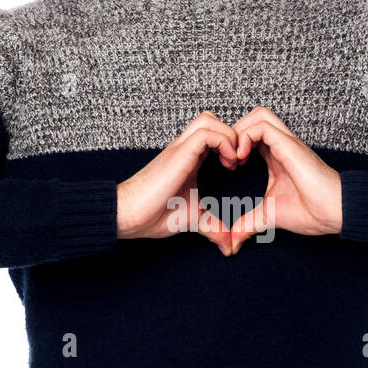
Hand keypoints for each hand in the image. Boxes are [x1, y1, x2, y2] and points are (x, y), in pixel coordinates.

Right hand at [116, 111, 239, 255]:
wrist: (129, 214)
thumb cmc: (154, 214)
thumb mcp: (193, 219)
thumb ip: (213, 228)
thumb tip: (229, 247)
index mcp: (189, 159)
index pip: (213, 134)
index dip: (231, 145)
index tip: (237, 168)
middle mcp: (185, 148)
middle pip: (211, 120)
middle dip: (232, 135)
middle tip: (238, 162)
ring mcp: (181, 148)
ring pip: (210, 120)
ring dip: (229, 137)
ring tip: (233, 162)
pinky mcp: (180, 152)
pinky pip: (207, 133)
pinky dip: (224, 143)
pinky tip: (227, 165)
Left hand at [228, 107, 341, 253]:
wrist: (334, 213)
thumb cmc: (311, 211)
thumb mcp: (269, 216)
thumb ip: (249, 223)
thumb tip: (233, 242)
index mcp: (276, 156)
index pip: (251, 134)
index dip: (234, 144)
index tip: (228, 167)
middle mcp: (281, 145)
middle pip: (254, 118)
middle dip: (235, 133)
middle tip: (228, 159)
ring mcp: (286, 143)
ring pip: (258, 115)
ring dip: (240, 131)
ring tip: (235, 157)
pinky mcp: (289, 145)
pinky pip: (262, 126)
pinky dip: (246, 137)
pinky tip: (241, 158)